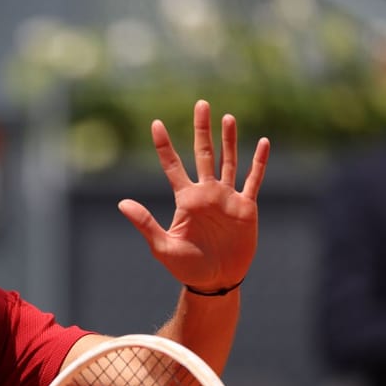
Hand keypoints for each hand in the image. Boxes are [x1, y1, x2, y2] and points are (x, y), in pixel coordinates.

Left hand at [117, 100, 269, 292]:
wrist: (215, 281)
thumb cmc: (186, 267)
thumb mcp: (162, 246)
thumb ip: (145, 223)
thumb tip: (122, 203)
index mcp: (185, 200)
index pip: (172, 166)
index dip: (164, 145)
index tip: (156, 123)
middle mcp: (206, 193)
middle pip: (203, 154)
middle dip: (202, 130)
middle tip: (201, 104)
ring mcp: (227, 198)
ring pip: (229, 161)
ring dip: (229, 140)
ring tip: (227, 117)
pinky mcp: (246, 207)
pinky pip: (254, 180)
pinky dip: (259, 162)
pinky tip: (263, 143)